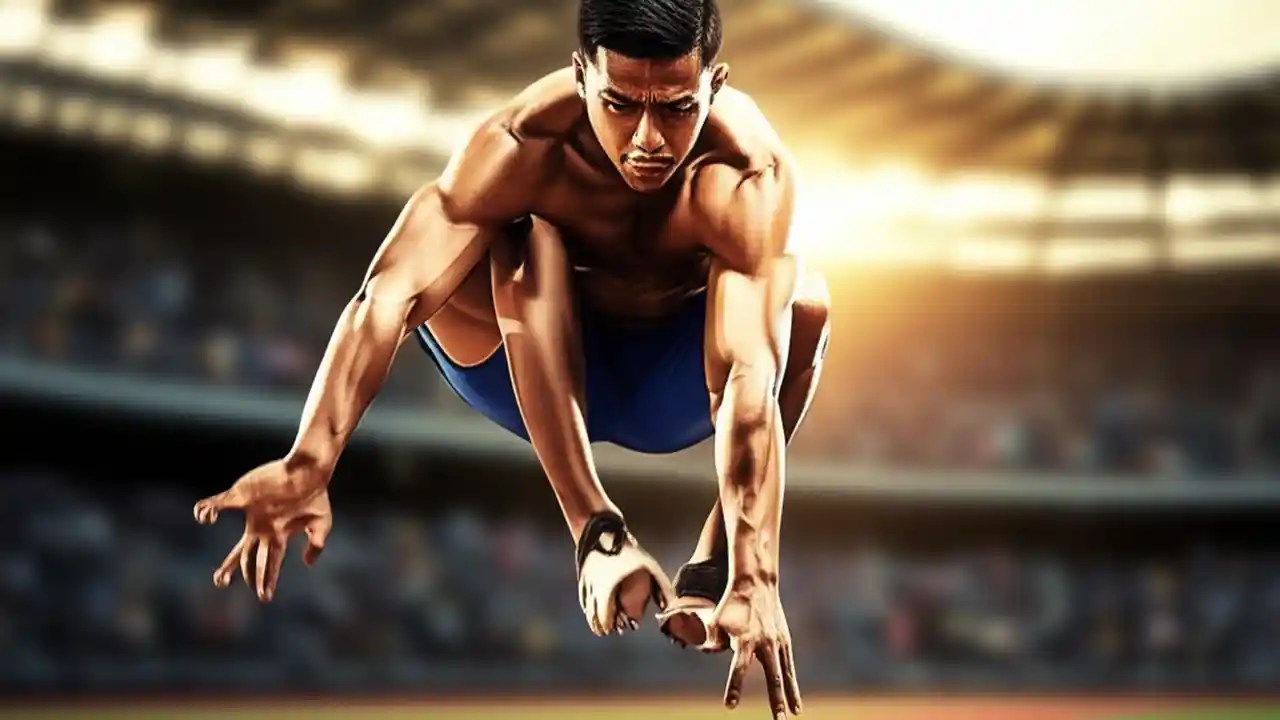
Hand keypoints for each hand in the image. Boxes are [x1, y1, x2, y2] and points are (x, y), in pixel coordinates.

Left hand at [193, 457, 331, 602]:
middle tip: (228, 587)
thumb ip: (317, 545)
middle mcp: (262, 528)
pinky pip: (219, 503)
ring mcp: (251, 514)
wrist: (309, 471)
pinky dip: (208, 509)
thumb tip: (307, 563)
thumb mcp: (322, 524)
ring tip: (220, 579)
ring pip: (237, 545)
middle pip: (248, 558)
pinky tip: (204, 517)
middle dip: (243, 575)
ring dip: (229, 563)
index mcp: (278, 534)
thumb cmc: (315, 495)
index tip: (264, 597)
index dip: (267, 580)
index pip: (268, 562)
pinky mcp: (241, 497)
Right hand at [578, 532, 674, 635]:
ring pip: (587, 606)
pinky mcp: (582, 574)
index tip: (615, 629)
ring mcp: (586, 583)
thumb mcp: (649, 568)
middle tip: (608, 630)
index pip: (603, 618)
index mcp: (607, 593)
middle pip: (593, 616)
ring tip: (600, 622)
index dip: (608, 626)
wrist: (602, 530)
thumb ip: (661, 588)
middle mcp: (594, 591)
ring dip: (593, 615)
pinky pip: (583, 595)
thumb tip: (669, 605)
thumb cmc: (627, 550)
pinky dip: (587, 603)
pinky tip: (592, 604)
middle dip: (601, 624)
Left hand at [703, 576, 801, 718]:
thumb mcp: (716, 620)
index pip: (739, 668)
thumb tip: (709, 652)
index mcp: (745, 640)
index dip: (735, 686)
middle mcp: (764, 643)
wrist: (755, 584)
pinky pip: (789, 666)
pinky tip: (796, 702)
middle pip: (773, 678)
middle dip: (775, 702)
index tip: (730, 705)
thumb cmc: (731, 603)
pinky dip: (792, 684)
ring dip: (789, 697)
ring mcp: (777, 642)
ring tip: (793, 715)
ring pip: (785, 675)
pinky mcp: (784, 640)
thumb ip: (712, 640)